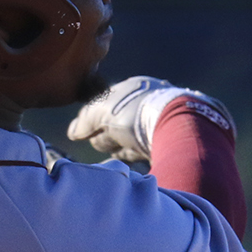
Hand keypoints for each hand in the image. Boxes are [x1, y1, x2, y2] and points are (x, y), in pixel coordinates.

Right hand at [66, 76, 230, 162]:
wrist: (178, 128)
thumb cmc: (137, 114)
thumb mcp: (103, 113)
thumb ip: (85, 120)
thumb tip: (73, 132)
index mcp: (134, 89)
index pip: (105, 104)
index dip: (92, 119)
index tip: (83, 133)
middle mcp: (148, 103)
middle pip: (117, 123)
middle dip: (106, 134)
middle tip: (100, 142)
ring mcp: (160, 123)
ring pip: (130, 138)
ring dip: (119, 147)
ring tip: (115, 154)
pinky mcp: (170, 143)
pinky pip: (144, 151)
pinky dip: (134, 156)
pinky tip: (130, 162)